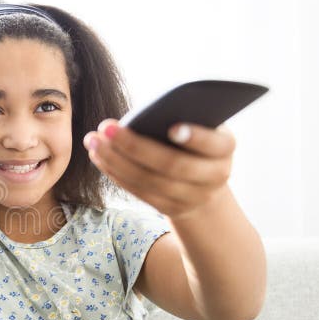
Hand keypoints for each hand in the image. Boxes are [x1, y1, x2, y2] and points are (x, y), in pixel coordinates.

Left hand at [82, 119, 235, 219]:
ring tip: (93, 140)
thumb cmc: (195, 140)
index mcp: (225, 149)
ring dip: (116, 161)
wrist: (203, 181)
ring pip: (149, 181)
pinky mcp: (170, 208)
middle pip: (172, 165)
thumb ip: (183, 116)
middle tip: (106, 126)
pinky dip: (115, 173)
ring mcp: (192, 197)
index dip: (196, 137)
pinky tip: (98, 156)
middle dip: (135, 146)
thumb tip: (147, 111)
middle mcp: (214, 176)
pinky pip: (139, 192)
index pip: (214, 144)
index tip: (172, 127)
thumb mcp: (200, 125)